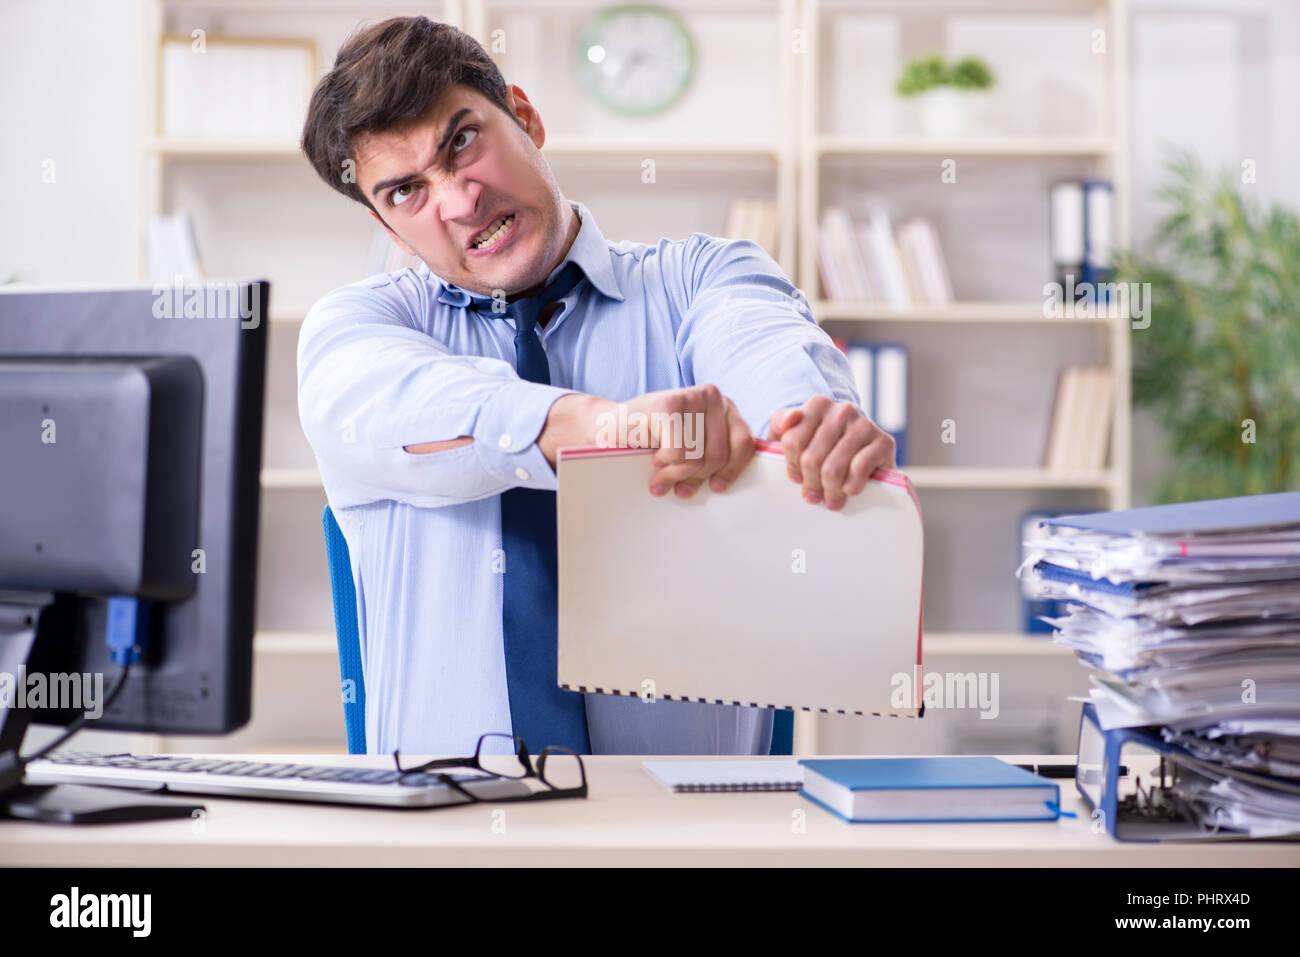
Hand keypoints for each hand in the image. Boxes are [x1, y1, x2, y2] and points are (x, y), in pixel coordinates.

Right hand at [621, 384, 755, 497]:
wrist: (612, 430)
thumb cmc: (655, 444)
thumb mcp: (695, 450)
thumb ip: (716, 457)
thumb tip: (728, 484)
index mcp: (725, 408)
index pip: (744, 443)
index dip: (732, 470)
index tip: (716, 487)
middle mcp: (713, 396)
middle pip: (718, 456)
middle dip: (696, 476)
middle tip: (679, 485)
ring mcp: (692, 396)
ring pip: (697, 458)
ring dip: (675, 474)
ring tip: (661, 473)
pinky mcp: (669, 404)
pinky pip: (677, 454)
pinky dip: (664, 465)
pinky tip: (653, 458)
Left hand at [769, 396, 895, 509]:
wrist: (859, 454)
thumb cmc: (818, 447)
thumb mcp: (791, 433)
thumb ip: (780, 423)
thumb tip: (791, 417)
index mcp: (818, 405)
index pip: (792, 442)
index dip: (793, 467)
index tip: (797, 478)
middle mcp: (842, 410)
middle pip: (812, 459)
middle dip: (811, 484)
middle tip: (813, 496)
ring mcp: (865, 424)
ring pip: (833, 468)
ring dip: (830, 491)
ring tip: (830, 500)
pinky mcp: (884, 442)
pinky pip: (859, 470)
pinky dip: (851, 486)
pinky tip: (849, 490)